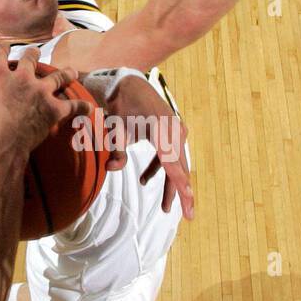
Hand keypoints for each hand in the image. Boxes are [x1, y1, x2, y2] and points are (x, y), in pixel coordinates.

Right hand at [0, 49, 91, 159]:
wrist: (0, 146)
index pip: (0, 54)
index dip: (1, 54)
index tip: (2, 56)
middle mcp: (23, 77)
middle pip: (32, 57)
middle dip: (34, 57)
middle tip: (36, 58)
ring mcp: (42, 91)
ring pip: (59, 75)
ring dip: (64, 74)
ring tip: (69, 73)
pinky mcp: (56, 108)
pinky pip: (75, 103)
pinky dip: (82, 105)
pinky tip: (88, 107)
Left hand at [112, 74, 193, 218]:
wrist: (129, 85)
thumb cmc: (121, 105)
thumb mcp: (115, 127)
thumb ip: (116, 150)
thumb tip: (111, 169)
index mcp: (161, 129)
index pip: (171, 162)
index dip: (179, 183)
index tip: (188, 200)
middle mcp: (174, 130)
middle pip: (180, 167)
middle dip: (182, 192)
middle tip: (189, 215)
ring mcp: (176, 131)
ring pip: (177, 164)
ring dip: (171, 184)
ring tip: (167, 208)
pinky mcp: (173, 133)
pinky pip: (171, 157)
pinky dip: (161, 169)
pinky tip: (145, 180)